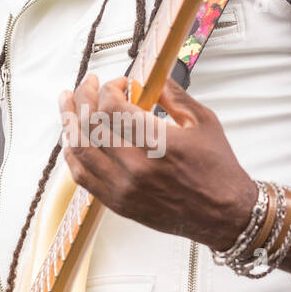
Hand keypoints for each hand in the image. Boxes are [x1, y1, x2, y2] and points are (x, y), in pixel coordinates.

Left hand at [57, 73, 257, 249]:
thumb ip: (173, 95)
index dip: (109, 88)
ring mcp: (122, 188)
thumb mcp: (203, 122)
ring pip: (79, 149)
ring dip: (69, 121)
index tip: (119, 84)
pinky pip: (81, 176)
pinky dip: (72, 153)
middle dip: (84, 96)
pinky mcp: (117, 203)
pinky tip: (72, 137)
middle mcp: (135, 167)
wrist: (223, 213)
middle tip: (87, 84)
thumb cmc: (216, 170)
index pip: (113, 108)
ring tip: (67, 102)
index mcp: (158, 144)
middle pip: (90, 124)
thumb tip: (150, 78)